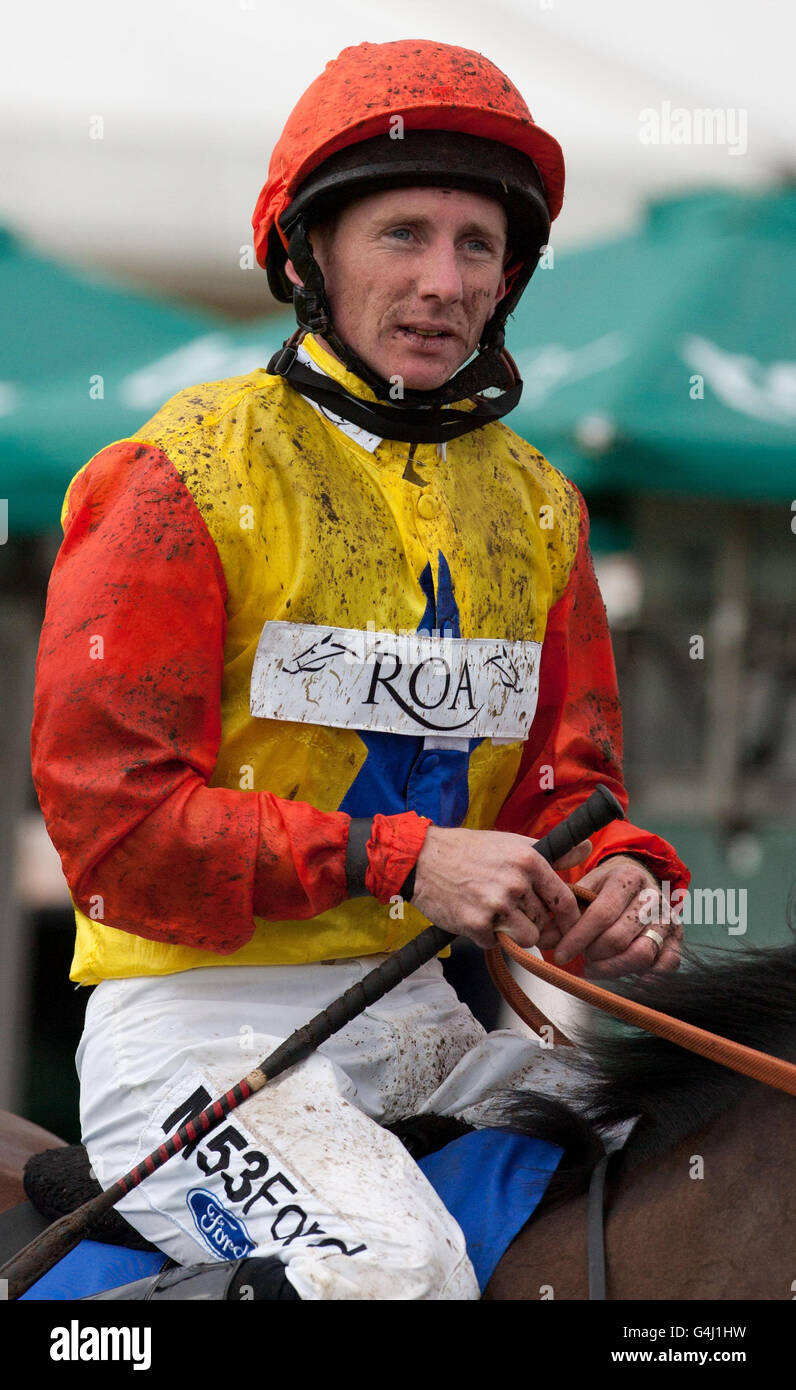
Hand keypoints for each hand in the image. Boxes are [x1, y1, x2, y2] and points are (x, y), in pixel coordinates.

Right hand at [411, 826, 591, 951]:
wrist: (423, 860)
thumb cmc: (470, 850)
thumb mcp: (513, 843)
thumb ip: (553, 852)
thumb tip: (586, 847)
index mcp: (528, 861)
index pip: (564, 900)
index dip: (569, 917)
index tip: (568, 925)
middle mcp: (515, 883)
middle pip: (545, 922)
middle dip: (534, 921)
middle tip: (515, 910)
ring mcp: (496, 905)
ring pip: (527, 938)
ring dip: (515, 933)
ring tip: (498, 915)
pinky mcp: (476, 925)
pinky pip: (496, 944)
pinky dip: (488, 936)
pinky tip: (476, 917)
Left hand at [546, 854, 681, 977]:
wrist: (636, 884)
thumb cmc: (603, 890)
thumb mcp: (583, 891)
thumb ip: (563, 913)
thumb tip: (543, 939)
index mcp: (627, 877)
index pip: (600, 914)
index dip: (577, 939)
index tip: (559, 955)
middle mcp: (652, 896)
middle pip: (618, 938)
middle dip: (594, 954)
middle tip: (582, 957)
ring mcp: (668, 917)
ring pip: (641, 954)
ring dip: (613, 968)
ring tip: (596, 966)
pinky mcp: (678, 937)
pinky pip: (667, 964)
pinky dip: (645, 976)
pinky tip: (622, 973)